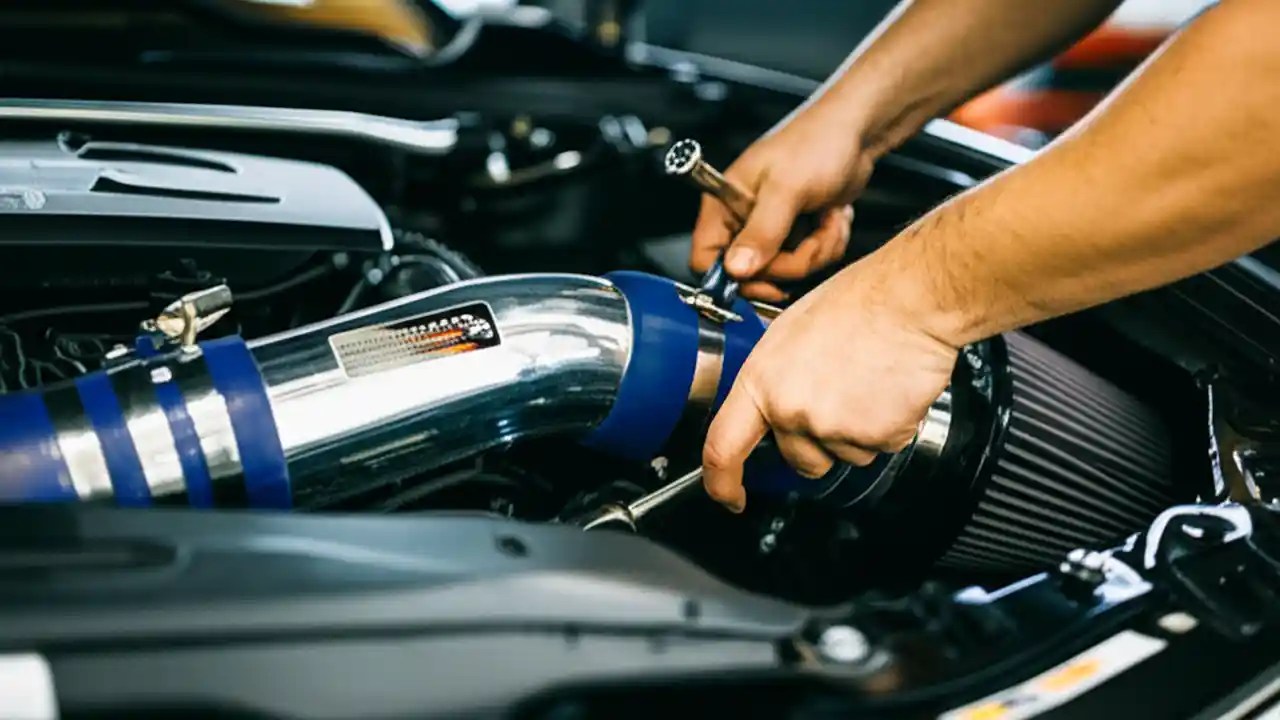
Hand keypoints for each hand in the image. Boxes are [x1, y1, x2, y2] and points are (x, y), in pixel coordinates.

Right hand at [689, 101, 876, 301]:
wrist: (856, 133)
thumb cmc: (816, 144)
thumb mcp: (787, 189)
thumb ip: (762, 231)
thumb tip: (735, 270)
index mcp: (722, 205)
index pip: (705, 259)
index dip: (730, 278)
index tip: (765, 281)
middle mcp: (741, 221)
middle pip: (751, 275)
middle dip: (790, 262)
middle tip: (812, 237)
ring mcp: (769, 230)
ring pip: (785, 272)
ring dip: (816, 250)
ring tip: (827, 218)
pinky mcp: (795, 235)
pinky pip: (807, 263)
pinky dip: (827, 244)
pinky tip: (833, 217)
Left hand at [701, 258, 958, 511]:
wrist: (909, 298)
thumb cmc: (856, 304)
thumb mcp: (788, 334)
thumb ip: (773, 380)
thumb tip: (771, 407)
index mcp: (761, 382)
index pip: (723, 448)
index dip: (722, 483)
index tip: (730, 497)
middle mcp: (792, 410)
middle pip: (799, 459)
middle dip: (818, 442)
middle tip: (839, 396)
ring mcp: (833, 427)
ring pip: (844, 454)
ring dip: (856, 431)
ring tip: (866, 382)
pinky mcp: (875, 436)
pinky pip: (879, 447)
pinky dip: (888, 426)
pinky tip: (887, 390)